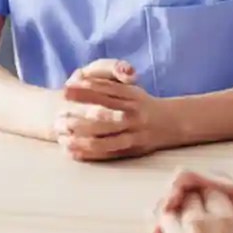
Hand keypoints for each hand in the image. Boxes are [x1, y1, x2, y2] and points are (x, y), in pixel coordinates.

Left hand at [57, 66, 179, 161]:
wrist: (174, 122)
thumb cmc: (143, 104)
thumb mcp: (130, 89)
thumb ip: (109, 85)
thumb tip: (81, 79)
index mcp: (131, 96)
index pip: (106, 92)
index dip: (85, 91)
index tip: (65, 90)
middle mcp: (133, 115)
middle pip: (103, 116)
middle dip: (79, 117)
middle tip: (59, 117)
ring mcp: (133, 134)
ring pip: (104, 138)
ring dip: (81, 138)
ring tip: (62, 136)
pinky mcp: (132, 150)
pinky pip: (108, 153)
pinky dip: (89, 153)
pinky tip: (72, 152)